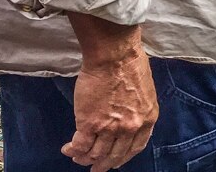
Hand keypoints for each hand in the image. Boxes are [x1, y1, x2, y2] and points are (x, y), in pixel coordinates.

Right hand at [62, 14, 157, 170]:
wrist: (115, 56)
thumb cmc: (130, 65)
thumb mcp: (145, 92)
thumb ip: (138, 110)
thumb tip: (127, 119)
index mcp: (147, 119)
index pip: (135, 148)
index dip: (123, 158)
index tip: (115, 162)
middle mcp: (130, 128)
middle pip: (115, 155)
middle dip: (103, 164)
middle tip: (94, 169)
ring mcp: (110, 128)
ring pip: (96, 153)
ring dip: (84, 158)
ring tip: (77, 157)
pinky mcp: (90, 124)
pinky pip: (80, 145)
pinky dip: (73, 150)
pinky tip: (68, 148)